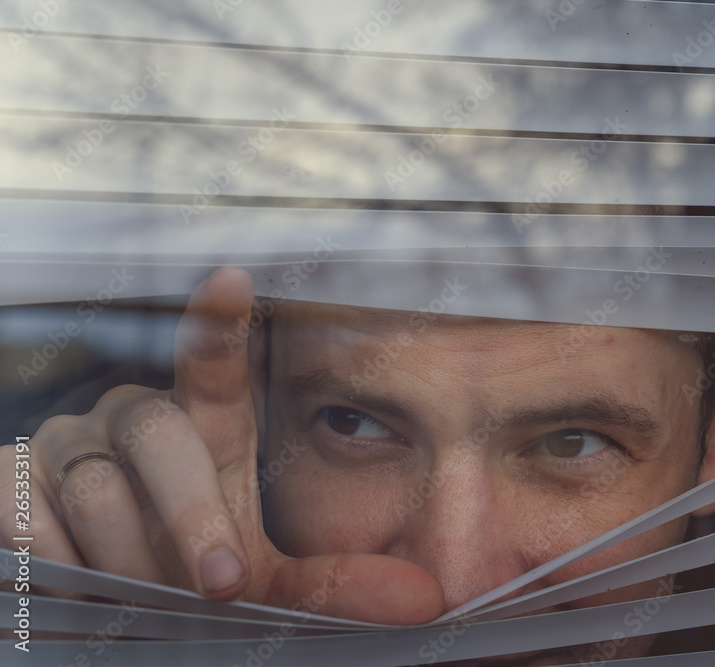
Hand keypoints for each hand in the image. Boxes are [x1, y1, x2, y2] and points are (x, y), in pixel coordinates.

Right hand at [0, 267, 443, 623]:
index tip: (231, 278)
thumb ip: (331, 585)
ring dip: (130, 563)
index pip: (212, 369)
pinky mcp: (9, 480)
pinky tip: (78, 585)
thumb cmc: (187, 571)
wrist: (98, 606)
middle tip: (222, 586)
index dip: (217, 326)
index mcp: (202, 431)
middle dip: (193, 516)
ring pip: (98, 490)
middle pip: (161, 433)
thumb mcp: (262, 580)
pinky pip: (29, 518)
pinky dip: (64, 568)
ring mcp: (67, 444)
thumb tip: (425, 602)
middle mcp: (134, 418)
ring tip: (145, 599)